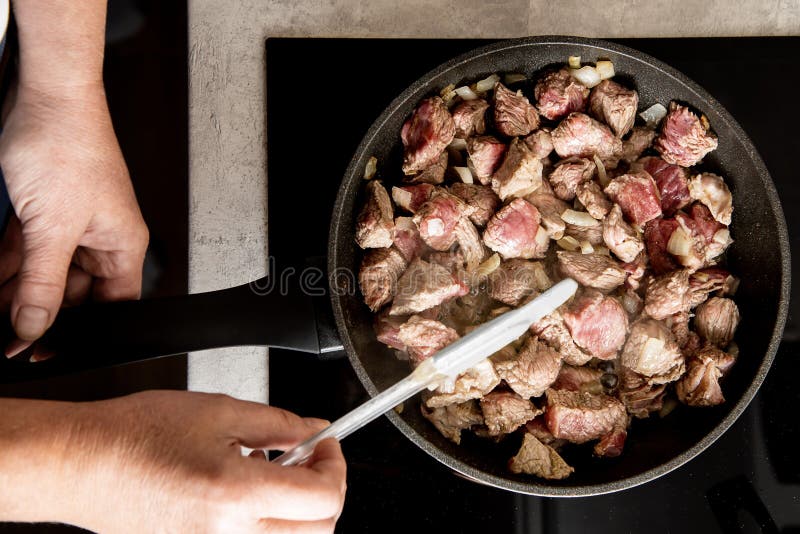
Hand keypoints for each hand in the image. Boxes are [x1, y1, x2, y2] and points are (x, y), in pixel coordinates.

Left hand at [0, 82, 147, 348]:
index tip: (43, 350)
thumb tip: (33, 326)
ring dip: (16, 290)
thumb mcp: (52, 228)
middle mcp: (99, 239)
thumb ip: (42, 284)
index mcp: (121, 245)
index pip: (109, 306)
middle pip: (72, 293)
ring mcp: (70, 226)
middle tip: (5, 332)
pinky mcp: (43, 213)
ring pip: (44, 274)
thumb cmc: (69, 147)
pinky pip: (25, 252)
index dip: (80, 332)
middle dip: (39, 310)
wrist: (43, 96)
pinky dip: (6, 265)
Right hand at [54, 391, 346, 532]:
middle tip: (309, 457)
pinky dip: (268, 522)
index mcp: (237, 496)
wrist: (82, 465)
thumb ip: (279, 424)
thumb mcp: (220, 412)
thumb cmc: (136, 434)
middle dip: (326, 490)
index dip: (335, 465)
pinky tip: (247, 491)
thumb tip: (314, 430)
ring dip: (299, 509)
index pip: (324, 498)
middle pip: (318, 531)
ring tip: (274, 471)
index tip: (325, 443)